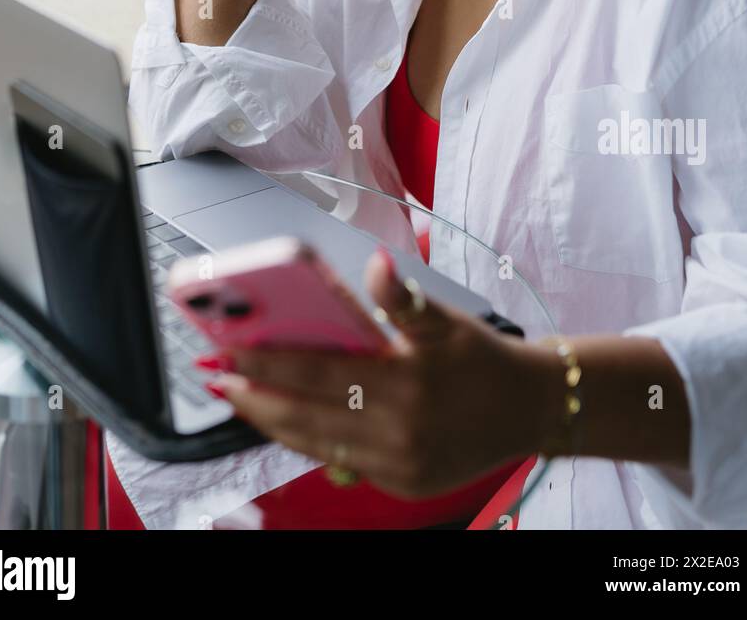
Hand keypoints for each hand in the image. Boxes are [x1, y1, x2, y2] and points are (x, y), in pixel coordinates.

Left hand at [197, 249, 545, 499]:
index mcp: (405, 383)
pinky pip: (340, 460)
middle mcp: (398, 431)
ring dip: (271, 421)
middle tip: (215, 375)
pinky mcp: (402, 483)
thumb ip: (402, 297)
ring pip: (316, 444)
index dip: (267, 360)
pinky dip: (307, 439)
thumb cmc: (482, 359)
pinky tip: (285, 420)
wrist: (531, 409)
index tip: (228, 348)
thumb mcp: (445, 320)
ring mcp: (399, 464)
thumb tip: (377, 262)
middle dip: (253, 396)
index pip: (317, 371)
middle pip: (305, 415)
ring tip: (239, 396)